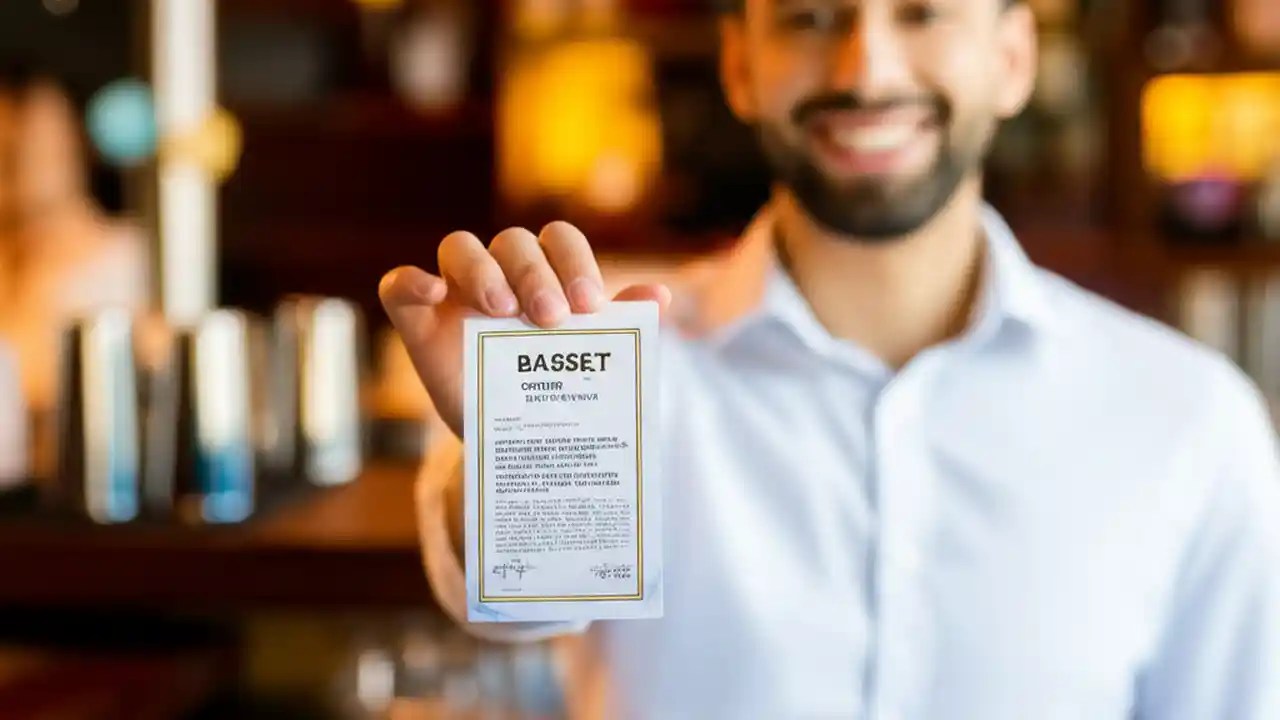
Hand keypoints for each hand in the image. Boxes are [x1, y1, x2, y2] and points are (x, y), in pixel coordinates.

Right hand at [379, 222, 671, 438]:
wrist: (513, 445)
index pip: (559, 239)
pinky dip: (411, 280)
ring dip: (483, 270)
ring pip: (459, 247)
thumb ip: (621, 325)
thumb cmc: (554, 391)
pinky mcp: (416, 322)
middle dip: (535, 273)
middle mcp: (499, 273)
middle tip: (552, 318)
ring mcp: (454, 294)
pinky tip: (432, 291)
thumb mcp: (589, 362)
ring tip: (502, 311)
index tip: (589, 305)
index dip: (574, 262)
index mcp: (545, 273)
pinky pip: (398, 286)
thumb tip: (661, 296)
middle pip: (513, 241)